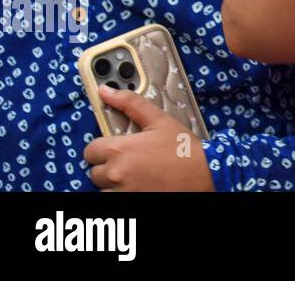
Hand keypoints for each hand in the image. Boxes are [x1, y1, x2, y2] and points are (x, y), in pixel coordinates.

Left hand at [83, 86, 213, 190]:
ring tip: (137, 175)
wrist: (204, 174)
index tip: (118, 148)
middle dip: (109, 166)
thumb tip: (106, 90)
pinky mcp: (129, 205)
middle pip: (94, 171)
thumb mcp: (159, 120)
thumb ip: (130, 103)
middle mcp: (116, 174)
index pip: (90, 151)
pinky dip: (122, 194)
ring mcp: (121, 193)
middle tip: (132, 161)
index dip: (103, 148)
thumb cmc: (183, 147)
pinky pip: (112, 200)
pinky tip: (139, 186)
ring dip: (114, 183)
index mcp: (119, 150)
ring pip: (102, 188)